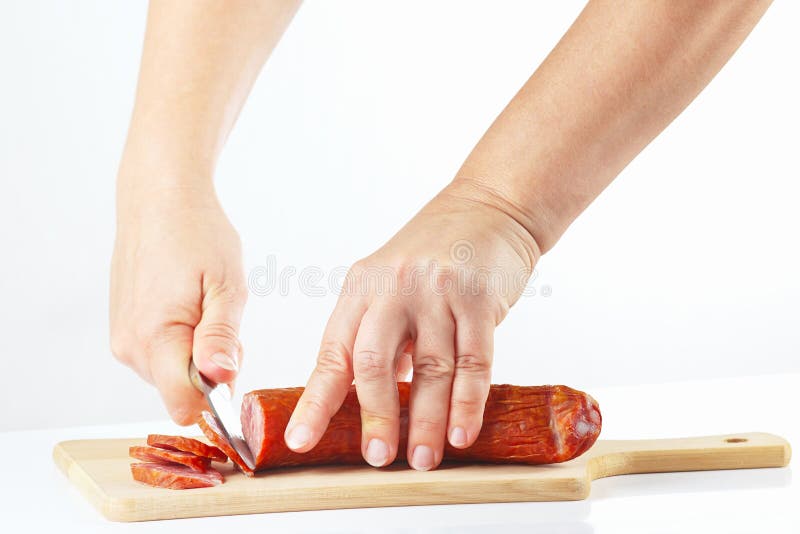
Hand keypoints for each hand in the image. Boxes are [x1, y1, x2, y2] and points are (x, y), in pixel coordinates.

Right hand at [110, 181, 246, 424]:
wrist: (157, 198)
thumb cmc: (197, 234)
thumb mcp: (226, 285)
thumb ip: (222, 338)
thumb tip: (222, 381)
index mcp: (156, 339)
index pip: (185, 407)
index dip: (217, 399)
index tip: (233, 364)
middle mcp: (129, 347)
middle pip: (181, 393)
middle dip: (210, 371)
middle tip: (222, 319)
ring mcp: (122, 338)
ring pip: (171, 375)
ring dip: (196, 355)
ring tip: (203, 305)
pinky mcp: (122, 328)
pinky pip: (159, 355)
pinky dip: (179, 342)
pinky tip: (186, 304)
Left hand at [284, 179, 539, 469]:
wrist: (490, 207)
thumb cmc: (436, 252)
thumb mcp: (392, 282)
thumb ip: (382, 335)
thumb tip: (375, 399)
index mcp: (362, 288)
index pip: (333, 353)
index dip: (316, 401)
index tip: (301, 440)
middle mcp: (394, 288)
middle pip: (375, 362)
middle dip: (377, 416)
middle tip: (378, 457)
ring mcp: (437, 291)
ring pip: (429, 369)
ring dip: (427, 420)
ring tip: (423, 458)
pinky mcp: (479, 297)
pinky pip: (473, 360)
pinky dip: (467, 402)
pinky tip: (461, 432)